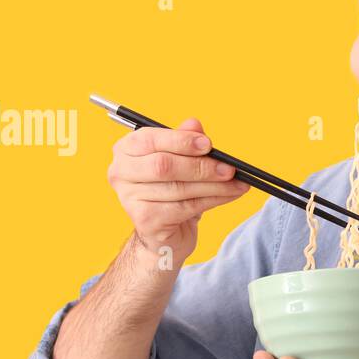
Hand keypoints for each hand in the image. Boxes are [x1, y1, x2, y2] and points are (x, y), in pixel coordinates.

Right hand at [107, 118, 251, 262]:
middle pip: (164, 165)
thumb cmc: (170, 190)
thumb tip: (195, 125)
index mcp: (126, 149)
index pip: (150, 139)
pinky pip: (185, 207)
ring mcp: (129, 198)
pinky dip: (213, 200)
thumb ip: (185, 141)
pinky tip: (230, 195)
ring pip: (179, 188)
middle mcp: (121, 172)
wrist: (164, 233)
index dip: (181, 141)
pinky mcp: (146, 220)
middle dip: (201, 166)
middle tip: (229, 168)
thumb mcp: (179, 161)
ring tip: (238, 183)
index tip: (208, 144)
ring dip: (215, 185)